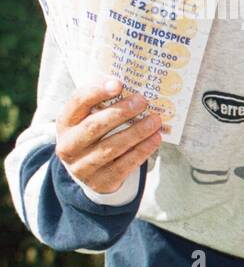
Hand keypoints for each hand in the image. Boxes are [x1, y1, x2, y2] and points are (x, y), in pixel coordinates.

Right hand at [55, 79, 162, 195]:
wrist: (89, 172)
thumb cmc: (94, 136)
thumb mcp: (89, 119)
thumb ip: (104, 104)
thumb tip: (133, 88)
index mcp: (65, 123)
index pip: (77, 103)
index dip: (96, 92)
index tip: (118, 84)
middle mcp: (68, 145)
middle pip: (94, 126)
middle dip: (120, 112)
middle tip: (142, 101)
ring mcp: (82, 166)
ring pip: (111, 147)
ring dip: (137, 132)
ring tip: (155, 120)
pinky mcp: (100, 182)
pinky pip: (124, 165)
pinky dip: (142, 150)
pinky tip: (156, 139)